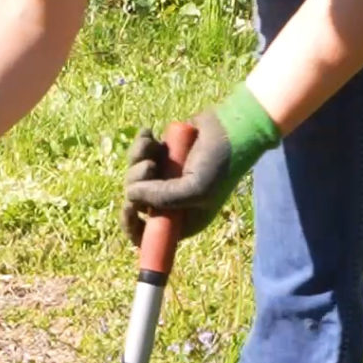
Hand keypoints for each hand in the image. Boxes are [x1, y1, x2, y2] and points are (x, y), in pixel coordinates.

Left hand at [122, 84, 280, 244]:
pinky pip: (139, 154)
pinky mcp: (162, 156)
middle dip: (135, 183)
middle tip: (150, 167)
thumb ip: (162, 198)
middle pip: (135, 202)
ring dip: (136, 159)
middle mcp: (170, 202)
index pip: (146, 235)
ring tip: (152, 145)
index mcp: (180, 220)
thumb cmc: (220, 164)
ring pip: (134, 176)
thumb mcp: (196, 188)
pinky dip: (140, 144)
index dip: (131, 225)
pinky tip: (149, 133)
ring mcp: (165, 179)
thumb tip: (130, 195)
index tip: (129, 206)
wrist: (233, 127)